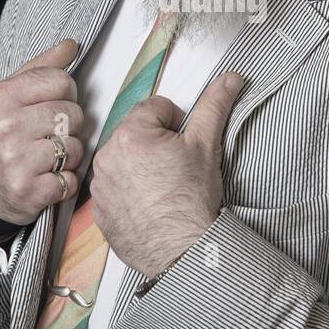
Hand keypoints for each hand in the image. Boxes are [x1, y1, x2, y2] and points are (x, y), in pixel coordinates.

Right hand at [0, 39, 84, 225]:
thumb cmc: (8, 136)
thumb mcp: (15, 96)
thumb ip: (43, 68)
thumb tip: (70, 45)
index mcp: (2, 97)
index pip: (62, 81)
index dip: (66, 95)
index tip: (52, 107)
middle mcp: (5, 127)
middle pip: (73, 114)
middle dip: (70, 126)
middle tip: (51, 135)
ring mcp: (16, 160)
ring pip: (75, 146)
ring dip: (70, 155)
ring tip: (50, 157)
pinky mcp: (29, 190)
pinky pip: (71, 178)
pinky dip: (66, 181)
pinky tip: (50, 177)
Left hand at [88, 72, 245, 276]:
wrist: (182, 250)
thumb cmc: (192, 199)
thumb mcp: (206, 145)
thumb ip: (214, 105)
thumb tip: (229, 79)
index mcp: (130, 134)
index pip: (155, 108)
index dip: (176, 123)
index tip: (184, 143)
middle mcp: (106, 157)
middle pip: (135, 133)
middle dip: (155, 143)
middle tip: (176, 166)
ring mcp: (100, 186)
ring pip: (123, 160)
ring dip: (140, 166)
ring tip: (164, 186)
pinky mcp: (99, 211)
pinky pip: (113, 188)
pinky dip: (128, 191)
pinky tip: (150, 203)